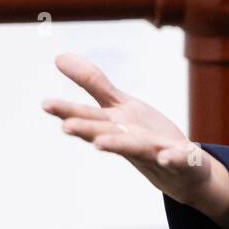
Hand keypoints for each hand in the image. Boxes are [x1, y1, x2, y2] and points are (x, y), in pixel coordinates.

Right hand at [42, 53, 215, 211]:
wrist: (183, 172)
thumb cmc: (145, 136)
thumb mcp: (120, 106)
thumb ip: (92, 82)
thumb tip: (58, 56)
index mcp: (115, 126)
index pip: (89, 117)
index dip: (68, 110)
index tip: (45, 104)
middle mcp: (130, 141)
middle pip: (106, 133)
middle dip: (87, 130)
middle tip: (65, 127)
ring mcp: (155, 152)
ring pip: (135, 148)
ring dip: (118, 145)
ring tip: (100, 144)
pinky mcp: (182, 161)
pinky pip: (177, 159)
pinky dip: (172, 158)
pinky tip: (165, 157)